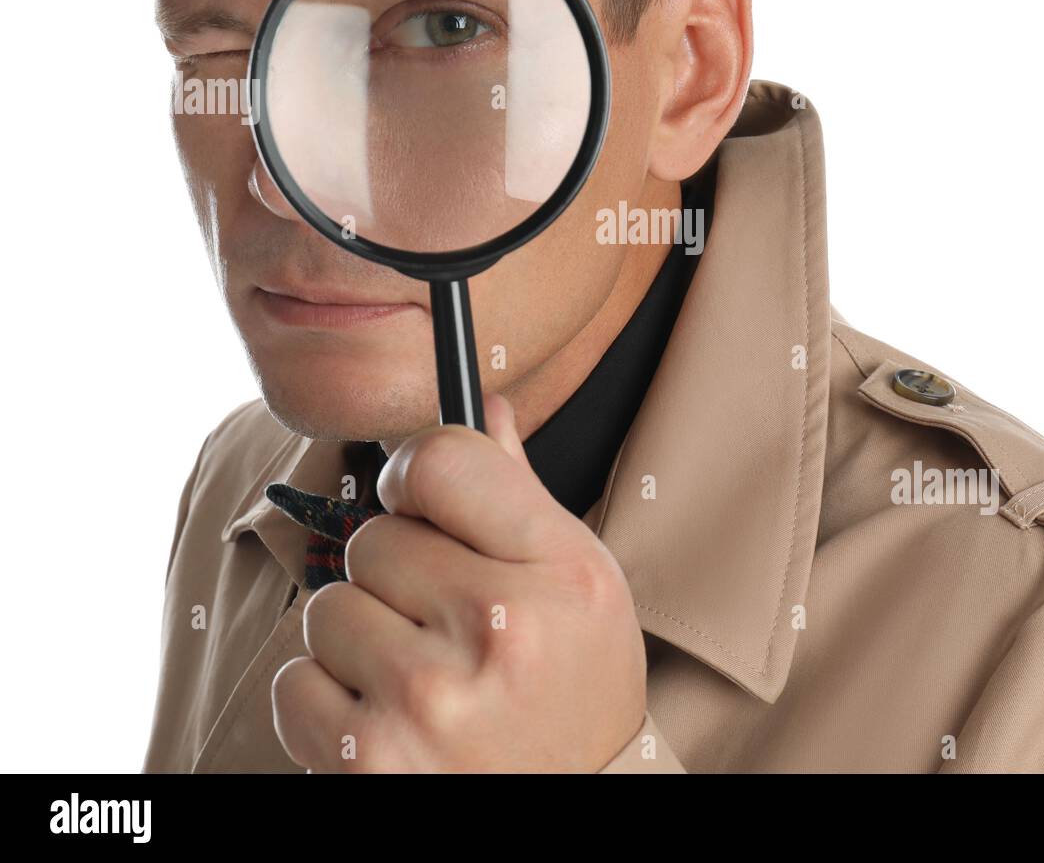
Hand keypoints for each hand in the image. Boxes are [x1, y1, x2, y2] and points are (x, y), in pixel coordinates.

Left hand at [271, 392, 646, 771]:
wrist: (573, 810)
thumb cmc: (574, 687)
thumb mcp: (577, 582)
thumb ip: (515, 491)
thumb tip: (475, 403)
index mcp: (559, 572)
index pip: (439, 460)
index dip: (415, 473)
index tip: (419, 502)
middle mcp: (497, 630)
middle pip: (373, 537)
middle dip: (397, 573)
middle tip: (443, 621)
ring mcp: (427, 700)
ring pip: (328, 607)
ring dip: (360, 637)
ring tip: (420, 677)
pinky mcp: (367, 761)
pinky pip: (295, 682)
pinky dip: (327, 700)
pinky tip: (387, 719)